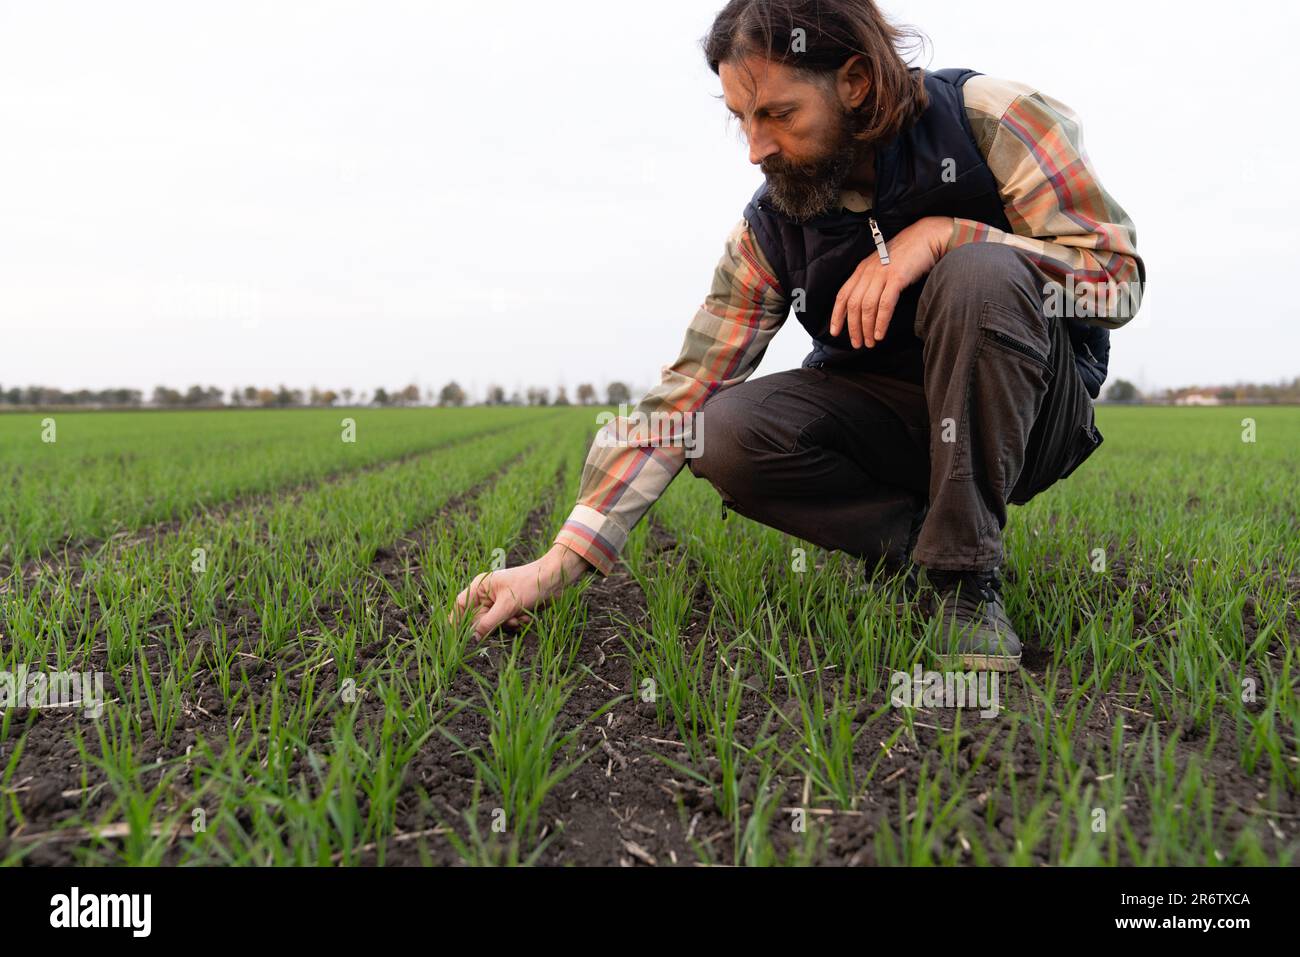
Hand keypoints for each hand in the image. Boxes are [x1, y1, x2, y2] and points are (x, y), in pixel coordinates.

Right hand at [450, 543, 591, 638]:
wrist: (554, 579)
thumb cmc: (529, 585)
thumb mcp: (507, 606)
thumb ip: (488, 623)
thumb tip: (473, 638)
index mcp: (480, 587)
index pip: (460, 605)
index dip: (456, 621)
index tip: (456, 638)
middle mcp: (487, 594)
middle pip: (478, 619)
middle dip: (493, 624)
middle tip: (507, 621)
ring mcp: (499, 601)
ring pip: (494, 623)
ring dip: (507, 624)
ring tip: (519, 616)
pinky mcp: (511, 608)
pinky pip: (506, 623)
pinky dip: (516, 622)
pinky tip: (526, 616)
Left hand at [829, 216, 952, 348]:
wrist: (927, 237)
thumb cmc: (907, 253)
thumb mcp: (883, 265)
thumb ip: (872, 280)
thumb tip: (865, 305)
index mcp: (862, 269)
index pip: (843, 295)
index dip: (837, 315)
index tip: (835, 332)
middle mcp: (868, 271)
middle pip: (853, 304)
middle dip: (853, 327)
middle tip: (857, 344)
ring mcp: (882, 274)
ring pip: (867, 306)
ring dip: (866, 328)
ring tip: (870, 342)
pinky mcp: (897, 277)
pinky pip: (884, 304)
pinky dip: (881, 322)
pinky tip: (880, 333)